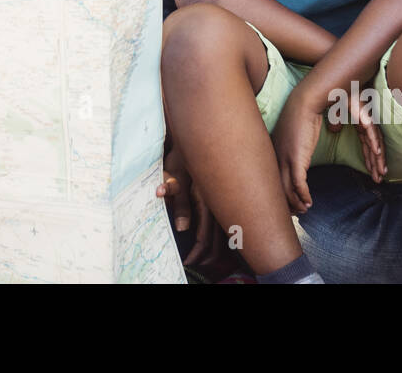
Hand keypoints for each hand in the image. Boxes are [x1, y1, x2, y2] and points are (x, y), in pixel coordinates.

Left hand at [156, 145, 218, 266]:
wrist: (200, 137)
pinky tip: (215, 241)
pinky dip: (221, 238)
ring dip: (216, 250)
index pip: (205, 238)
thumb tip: (182, 227)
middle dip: (209, 257)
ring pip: (226, 234)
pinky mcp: (223, 199)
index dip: (196, 253)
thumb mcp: (175, 175)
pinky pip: (226, 224)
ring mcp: (223, 202)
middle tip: (196, 264)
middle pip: (219, 241)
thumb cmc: (182, 157)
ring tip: (204, 258)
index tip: (188, 261)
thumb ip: (176, 195)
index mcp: (206, 201)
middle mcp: (218, 204)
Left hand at [271, 93, 324, 213]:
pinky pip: (298, 184)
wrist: (304, 104)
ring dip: (296, 202)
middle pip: (275, 188)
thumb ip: (293, 146)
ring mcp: (284, 159)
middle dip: (285, 203)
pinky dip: (304, 195)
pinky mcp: (296, 159)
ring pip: (286, 189)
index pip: (269, 180)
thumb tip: (300, 153)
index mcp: (271, 152)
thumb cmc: (299, 116)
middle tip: (293, 213)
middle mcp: (274, 158)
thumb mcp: (292, 135)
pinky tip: (309, 202)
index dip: (277, 194)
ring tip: (304, 210)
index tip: (284, 203)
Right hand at [328, 87, 386, 182]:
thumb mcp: (335, 111)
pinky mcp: (364, 114)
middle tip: (379, 180)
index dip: (370, 160)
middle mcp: (367, 123)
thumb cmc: (339, 93)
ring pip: (375, 142)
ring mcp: (367, 119)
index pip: (367, 145)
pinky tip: (377, 152)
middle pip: (374, 147)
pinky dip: (374, 141)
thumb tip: (334, 129)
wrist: (341, 80)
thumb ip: (337, 122)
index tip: (372, 174)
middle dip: (376, 164)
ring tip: (381, 172)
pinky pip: (370, 130)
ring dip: (378, 158)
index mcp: (362, 124)